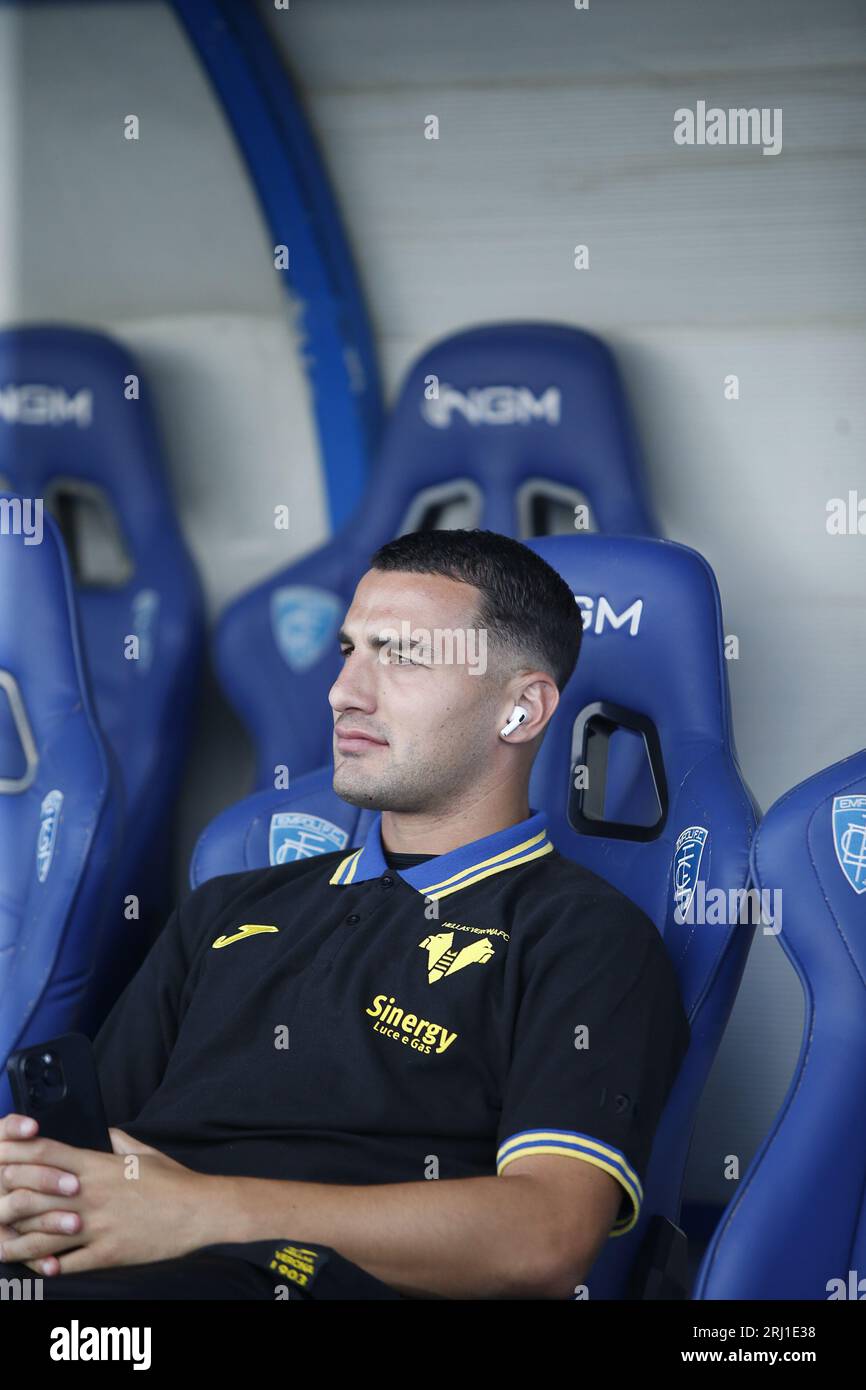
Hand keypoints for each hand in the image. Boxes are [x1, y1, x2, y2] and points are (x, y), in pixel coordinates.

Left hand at [0, 1117, 216, 1275]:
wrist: (200, 1209)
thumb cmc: (173, 1180)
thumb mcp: (143, 1152)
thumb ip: (117, 1140)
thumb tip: (102, 1132)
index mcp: (98, 1166)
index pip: (47, 1154)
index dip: (19, 1154)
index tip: (2, 1158)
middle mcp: (92, 1195)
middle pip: (34, 1195)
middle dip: (9, 1201)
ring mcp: (98, 1226)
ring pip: (43, 1236)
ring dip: (18, 1243)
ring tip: (2, 1247)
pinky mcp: (108, 1253)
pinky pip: (69, 1263)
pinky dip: (50, 1268)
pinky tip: (39, 1268)